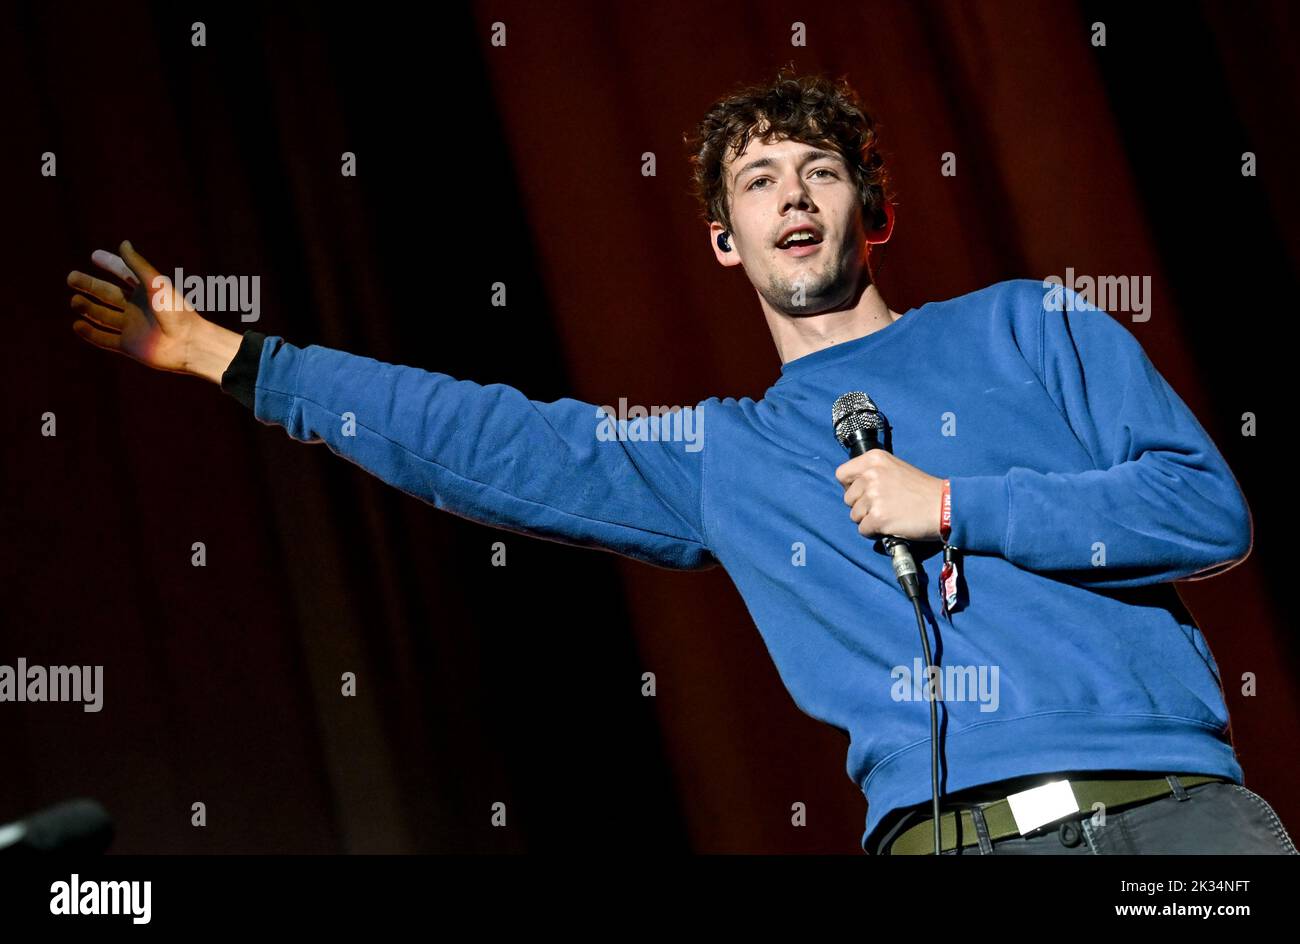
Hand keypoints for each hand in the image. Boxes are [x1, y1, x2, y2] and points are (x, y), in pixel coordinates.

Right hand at [68, 240, 208, 374]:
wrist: (187, 343)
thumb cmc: (175, 310)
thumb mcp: (155, 283)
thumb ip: (138, 265)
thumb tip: (123, 243)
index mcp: (146, 291)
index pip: (124, 274)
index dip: (110, 264)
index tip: (95, 255)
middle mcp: (137, 308)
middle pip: (107, 294)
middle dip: (89, 285)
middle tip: (71, 277)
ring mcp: (132, 327)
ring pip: (103, 316)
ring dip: (87, 308)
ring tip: (74, 301)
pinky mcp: (129, 346)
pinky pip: (105, 339)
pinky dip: (90, 333)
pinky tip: (77, 324)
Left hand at [835, 450, 944, 541]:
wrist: (944, 506)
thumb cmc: (923, 490)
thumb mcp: (896, 468)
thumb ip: (873, 473)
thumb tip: (853, 487)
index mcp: (874, 459)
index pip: (842, 474)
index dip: (850, 486)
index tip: (863, 493)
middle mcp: (871, 475)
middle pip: (848, 498)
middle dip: (862, 506)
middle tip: (883, 507)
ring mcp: (874, 496)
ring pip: (854, 515)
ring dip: (869, 520)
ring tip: (890, 515)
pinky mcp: (878, 517)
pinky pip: (863, 530)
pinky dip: (875, 532)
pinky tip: (890, 525)